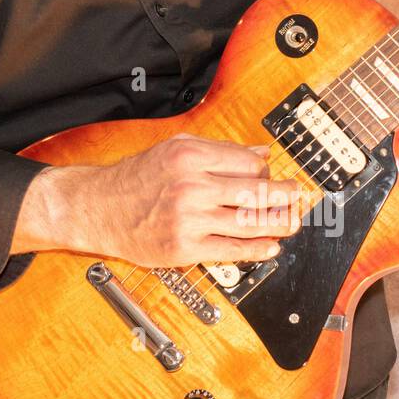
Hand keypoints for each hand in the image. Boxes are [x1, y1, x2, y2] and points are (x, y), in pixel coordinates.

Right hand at [15, 134, 300, 265]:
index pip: (248, 163)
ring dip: (278, 223)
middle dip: (285, 195)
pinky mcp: (184, 247)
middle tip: (300, 197)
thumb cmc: (136, 178)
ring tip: (292, 222)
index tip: (277, 176)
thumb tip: (261, 154)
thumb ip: (220, 151)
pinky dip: (257, 249)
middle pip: (255, 191)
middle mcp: (192, 185)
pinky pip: (231, 250)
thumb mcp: (175, 149)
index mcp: (191, 155)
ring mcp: (189, 218)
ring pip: (248, 221)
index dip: (268, 171)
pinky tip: (271, 247)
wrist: (98, 208)